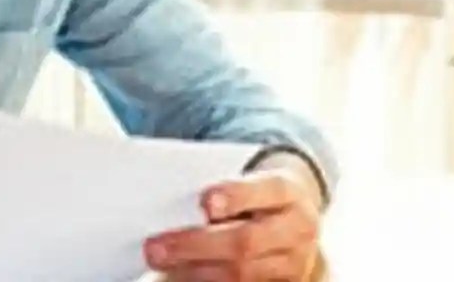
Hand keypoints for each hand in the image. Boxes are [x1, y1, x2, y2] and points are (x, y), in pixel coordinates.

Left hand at [144, 161, 322, 280]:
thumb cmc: (258, 196)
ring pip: (242, 273)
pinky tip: (181, 275)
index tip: (205, 201)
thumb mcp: (251, 181)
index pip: (268, 190)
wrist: (294, 219)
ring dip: (195, 270)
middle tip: (156, 246)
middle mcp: (297, 230)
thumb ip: (222, 193)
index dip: (237, 195)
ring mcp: (294, 264)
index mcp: (290, 192)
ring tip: (161, 262)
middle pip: (247, 241)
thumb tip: (175, 207)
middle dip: (197, 244)